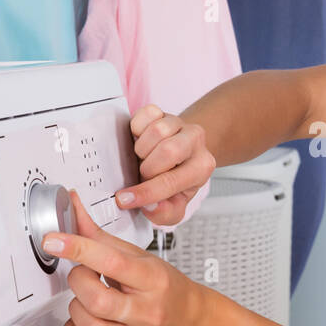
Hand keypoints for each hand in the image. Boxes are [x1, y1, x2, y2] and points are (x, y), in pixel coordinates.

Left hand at [43, 189, 210, 325]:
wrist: (188, 321)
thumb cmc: (165, 286)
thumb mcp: (140, 256)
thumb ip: (101, 238)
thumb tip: (73, 212)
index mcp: (153, 279)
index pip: (113, 262)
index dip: (78, 248)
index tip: (54, 240)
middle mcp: (146, 312)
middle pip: (99, 301)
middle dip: (79, 281)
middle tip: (83, 274)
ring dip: (76, 309)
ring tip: (85, 299)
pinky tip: (80, 322)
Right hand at [115, 103, 216, 226]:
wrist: (177, 155)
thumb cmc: (174, 180)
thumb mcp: (173, 206)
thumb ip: (165, 213)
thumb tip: (151, 206)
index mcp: (202, 168)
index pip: (172, 182)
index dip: (145, 193)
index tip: (124, 199)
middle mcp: (196, 142)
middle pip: (168, 151)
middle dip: (147, 168)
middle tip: (143, 174)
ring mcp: (180, 123)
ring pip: (157, 131)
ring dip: (142, 149)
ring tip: (144, 157)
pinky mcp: (163, 112)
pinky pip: (147, 114)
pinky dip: (137, 128)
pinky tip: (141, 139)